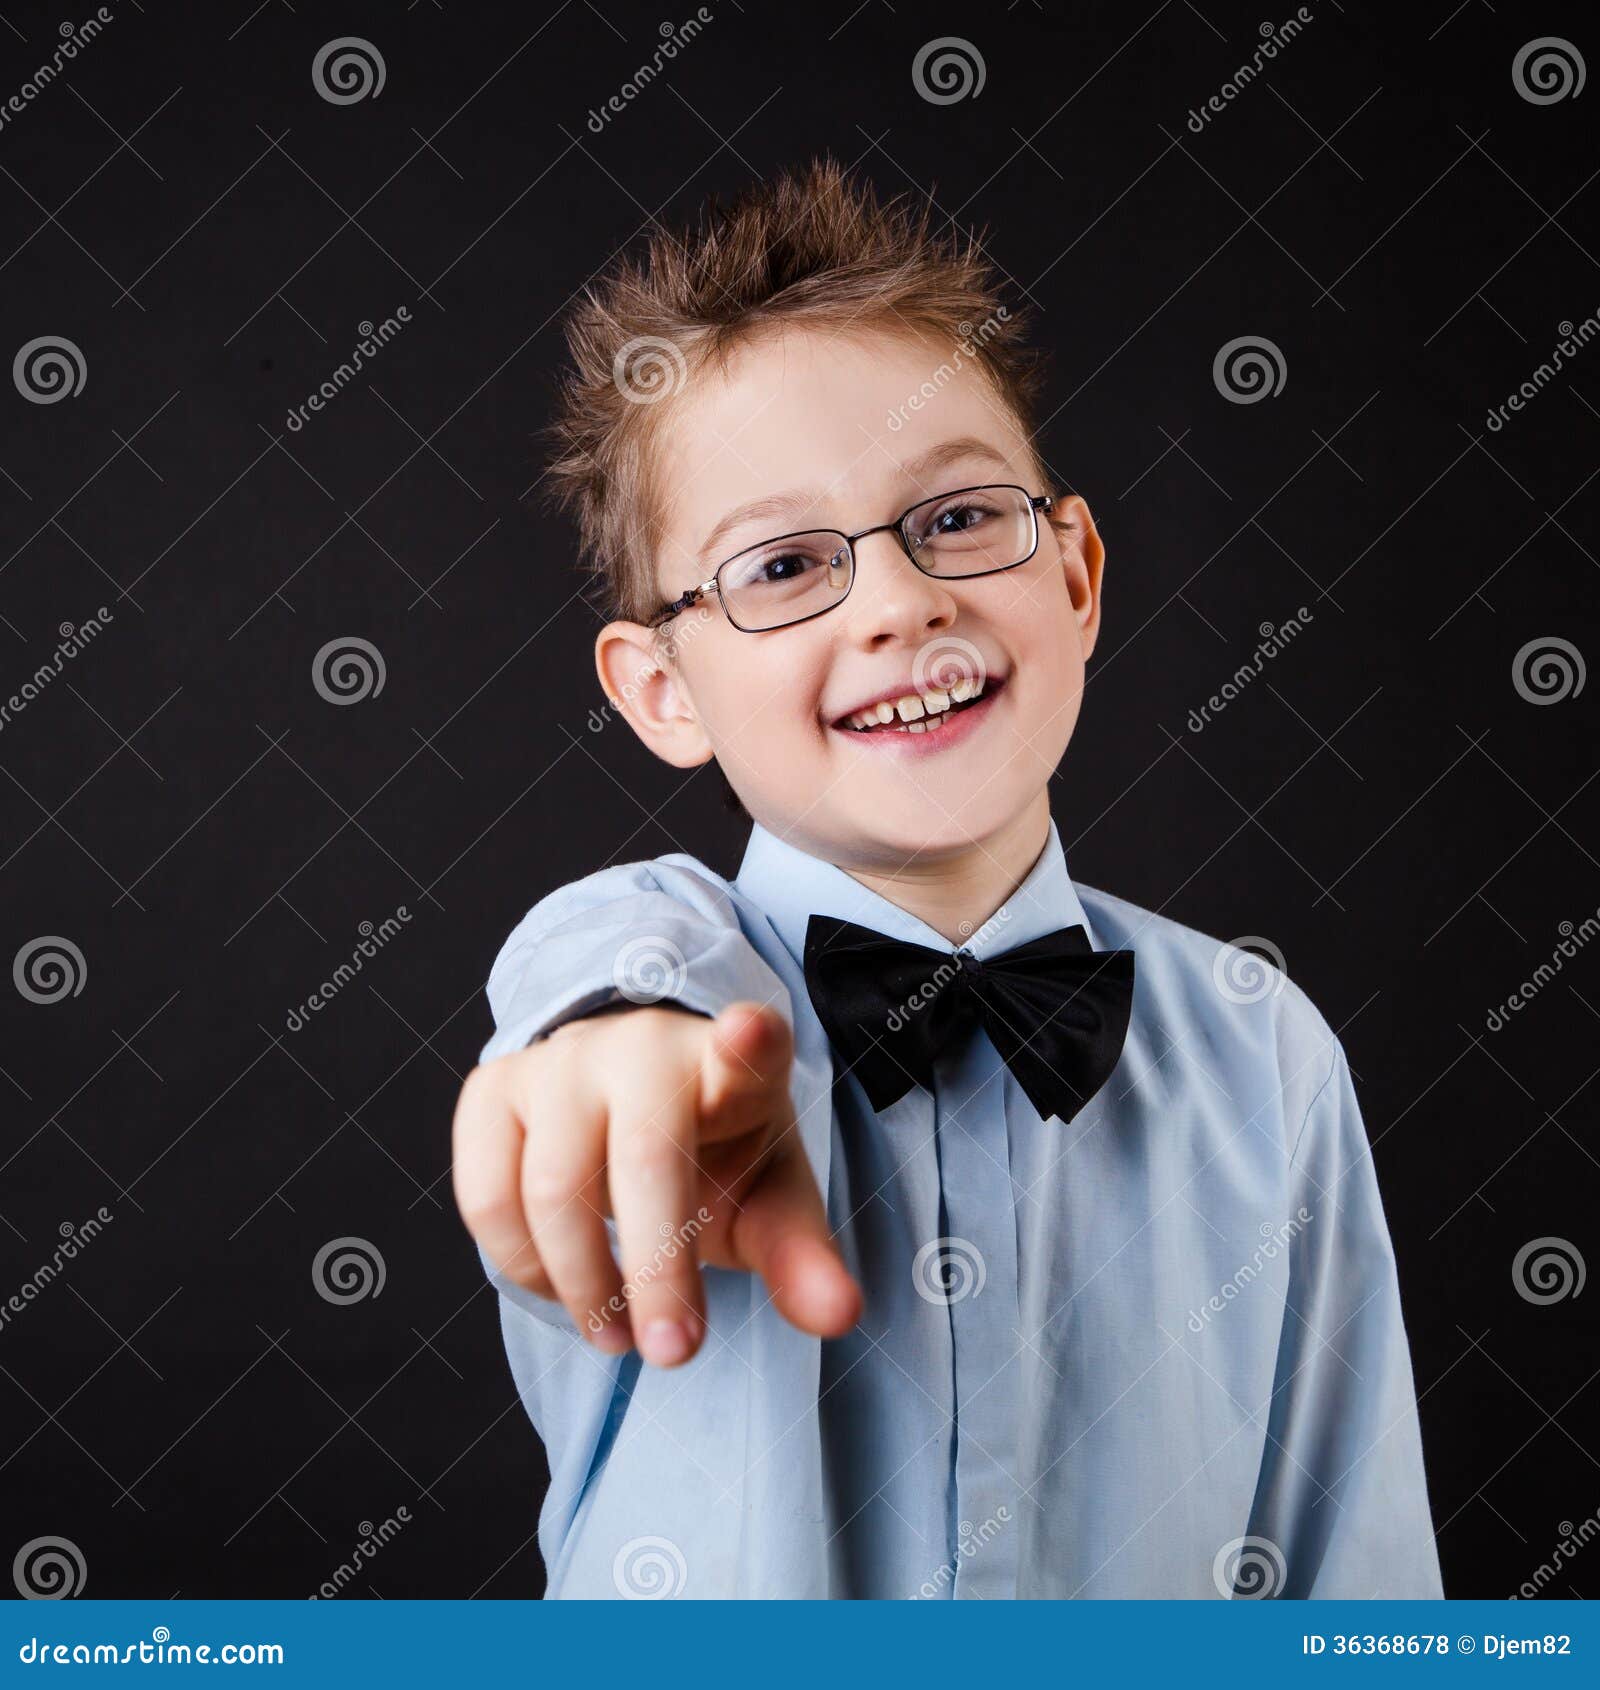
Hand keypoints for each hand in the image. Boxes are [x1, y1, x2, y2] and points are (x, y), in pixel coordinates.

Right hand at [452, 1001, 862, 1366]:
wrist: (629, 1105)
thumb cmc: (713, 1155)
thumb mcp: (769, 1201)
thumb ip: (801, 1257)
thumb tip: (839, 1316)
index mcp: (734, 1062)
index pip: (747, 1044)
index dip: (748, 1040)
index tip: (750, 1032)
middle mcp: (644, 1044)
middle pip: (645, 1156)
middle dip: (658, 1271)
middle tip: (675, 1353)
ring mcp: (562, 1059)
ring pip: (554, 1186)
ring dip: (585, 1285)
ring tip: (618, 1336)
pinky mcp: (494, 1086)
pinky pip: (487, 1192)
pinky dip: (521, 1263)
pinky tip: (562, 1285)